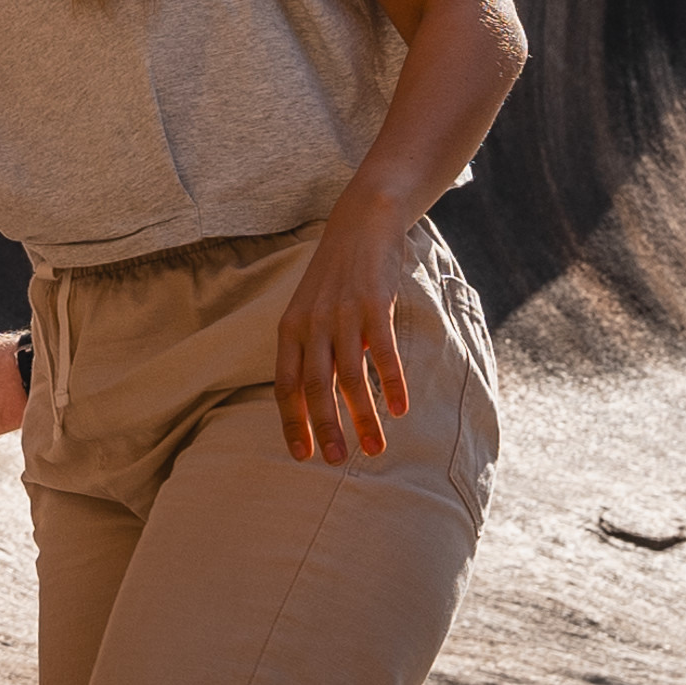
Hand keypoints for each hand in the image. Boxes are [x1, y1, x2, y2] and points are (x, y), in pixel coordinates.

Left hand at [274, 197, 421, 463]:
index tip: (301, 456)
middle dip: (324, 428)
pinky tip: (400, 409)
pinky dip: (391, 382)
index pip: (285, 385)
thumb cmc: (336, 276)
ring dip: (362, 417)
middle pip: (314, 387)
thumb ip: (310, 350)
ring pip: (350, 376)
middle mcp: (312, 324)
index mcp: (291, 329)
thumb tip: (315, 400)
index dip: (292, 422)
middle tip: (334, 462)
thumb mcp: (309, 310)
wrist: (361, 222)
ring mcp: (343, 313)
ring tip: (374, 448)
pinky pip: (382, 351)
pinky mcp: (374, 303)